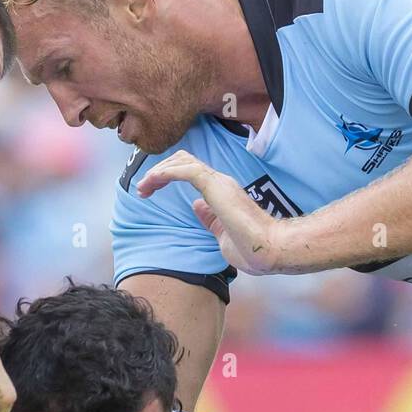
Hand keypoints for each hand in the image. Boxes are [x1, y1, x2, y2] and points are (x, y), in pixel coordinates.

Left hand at [136, 150, 285, 274]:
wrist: (269, 250)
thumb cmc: (251, 249)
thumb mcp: (222, 235)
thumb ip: (209, 219)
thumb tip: (197, 207)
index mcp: (222, 192)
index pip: (191, 171)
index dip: (168, 174)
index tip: (149, 190)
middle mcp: (220, 182)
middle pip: (183, 161)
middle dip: (159, 170)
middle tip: (142, 188)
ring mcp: (219, 182)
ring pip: (182, 161)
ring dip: (157, 171)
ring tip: (142, 187)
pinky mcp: (215, 186)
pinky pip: (185, 170)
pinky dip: (165, 173)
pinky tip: (151, 182)